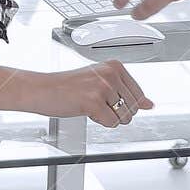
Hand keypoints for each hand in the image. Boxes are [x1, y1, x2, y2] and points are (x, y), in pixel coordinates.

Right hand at [16, 61, 155, 127]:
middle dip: (115, 111)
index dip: (121, 102)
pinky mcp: (94, 102)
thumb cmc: (66, 86)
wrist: (40, 89)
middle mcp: (110, 74)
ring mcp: (103, 87)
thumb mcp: (101, 84)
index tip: (103, 96)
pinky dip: (98, 121)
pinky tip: (84, 109)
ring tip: (88, 103)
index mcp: (114, 66)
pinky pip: (111, 123)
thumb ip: (128, 93)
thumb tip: (149, 104)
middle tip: (93, 100)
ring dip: (107, 117)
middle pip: (133, 108)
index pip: (139, 95)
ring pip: (124, 118)